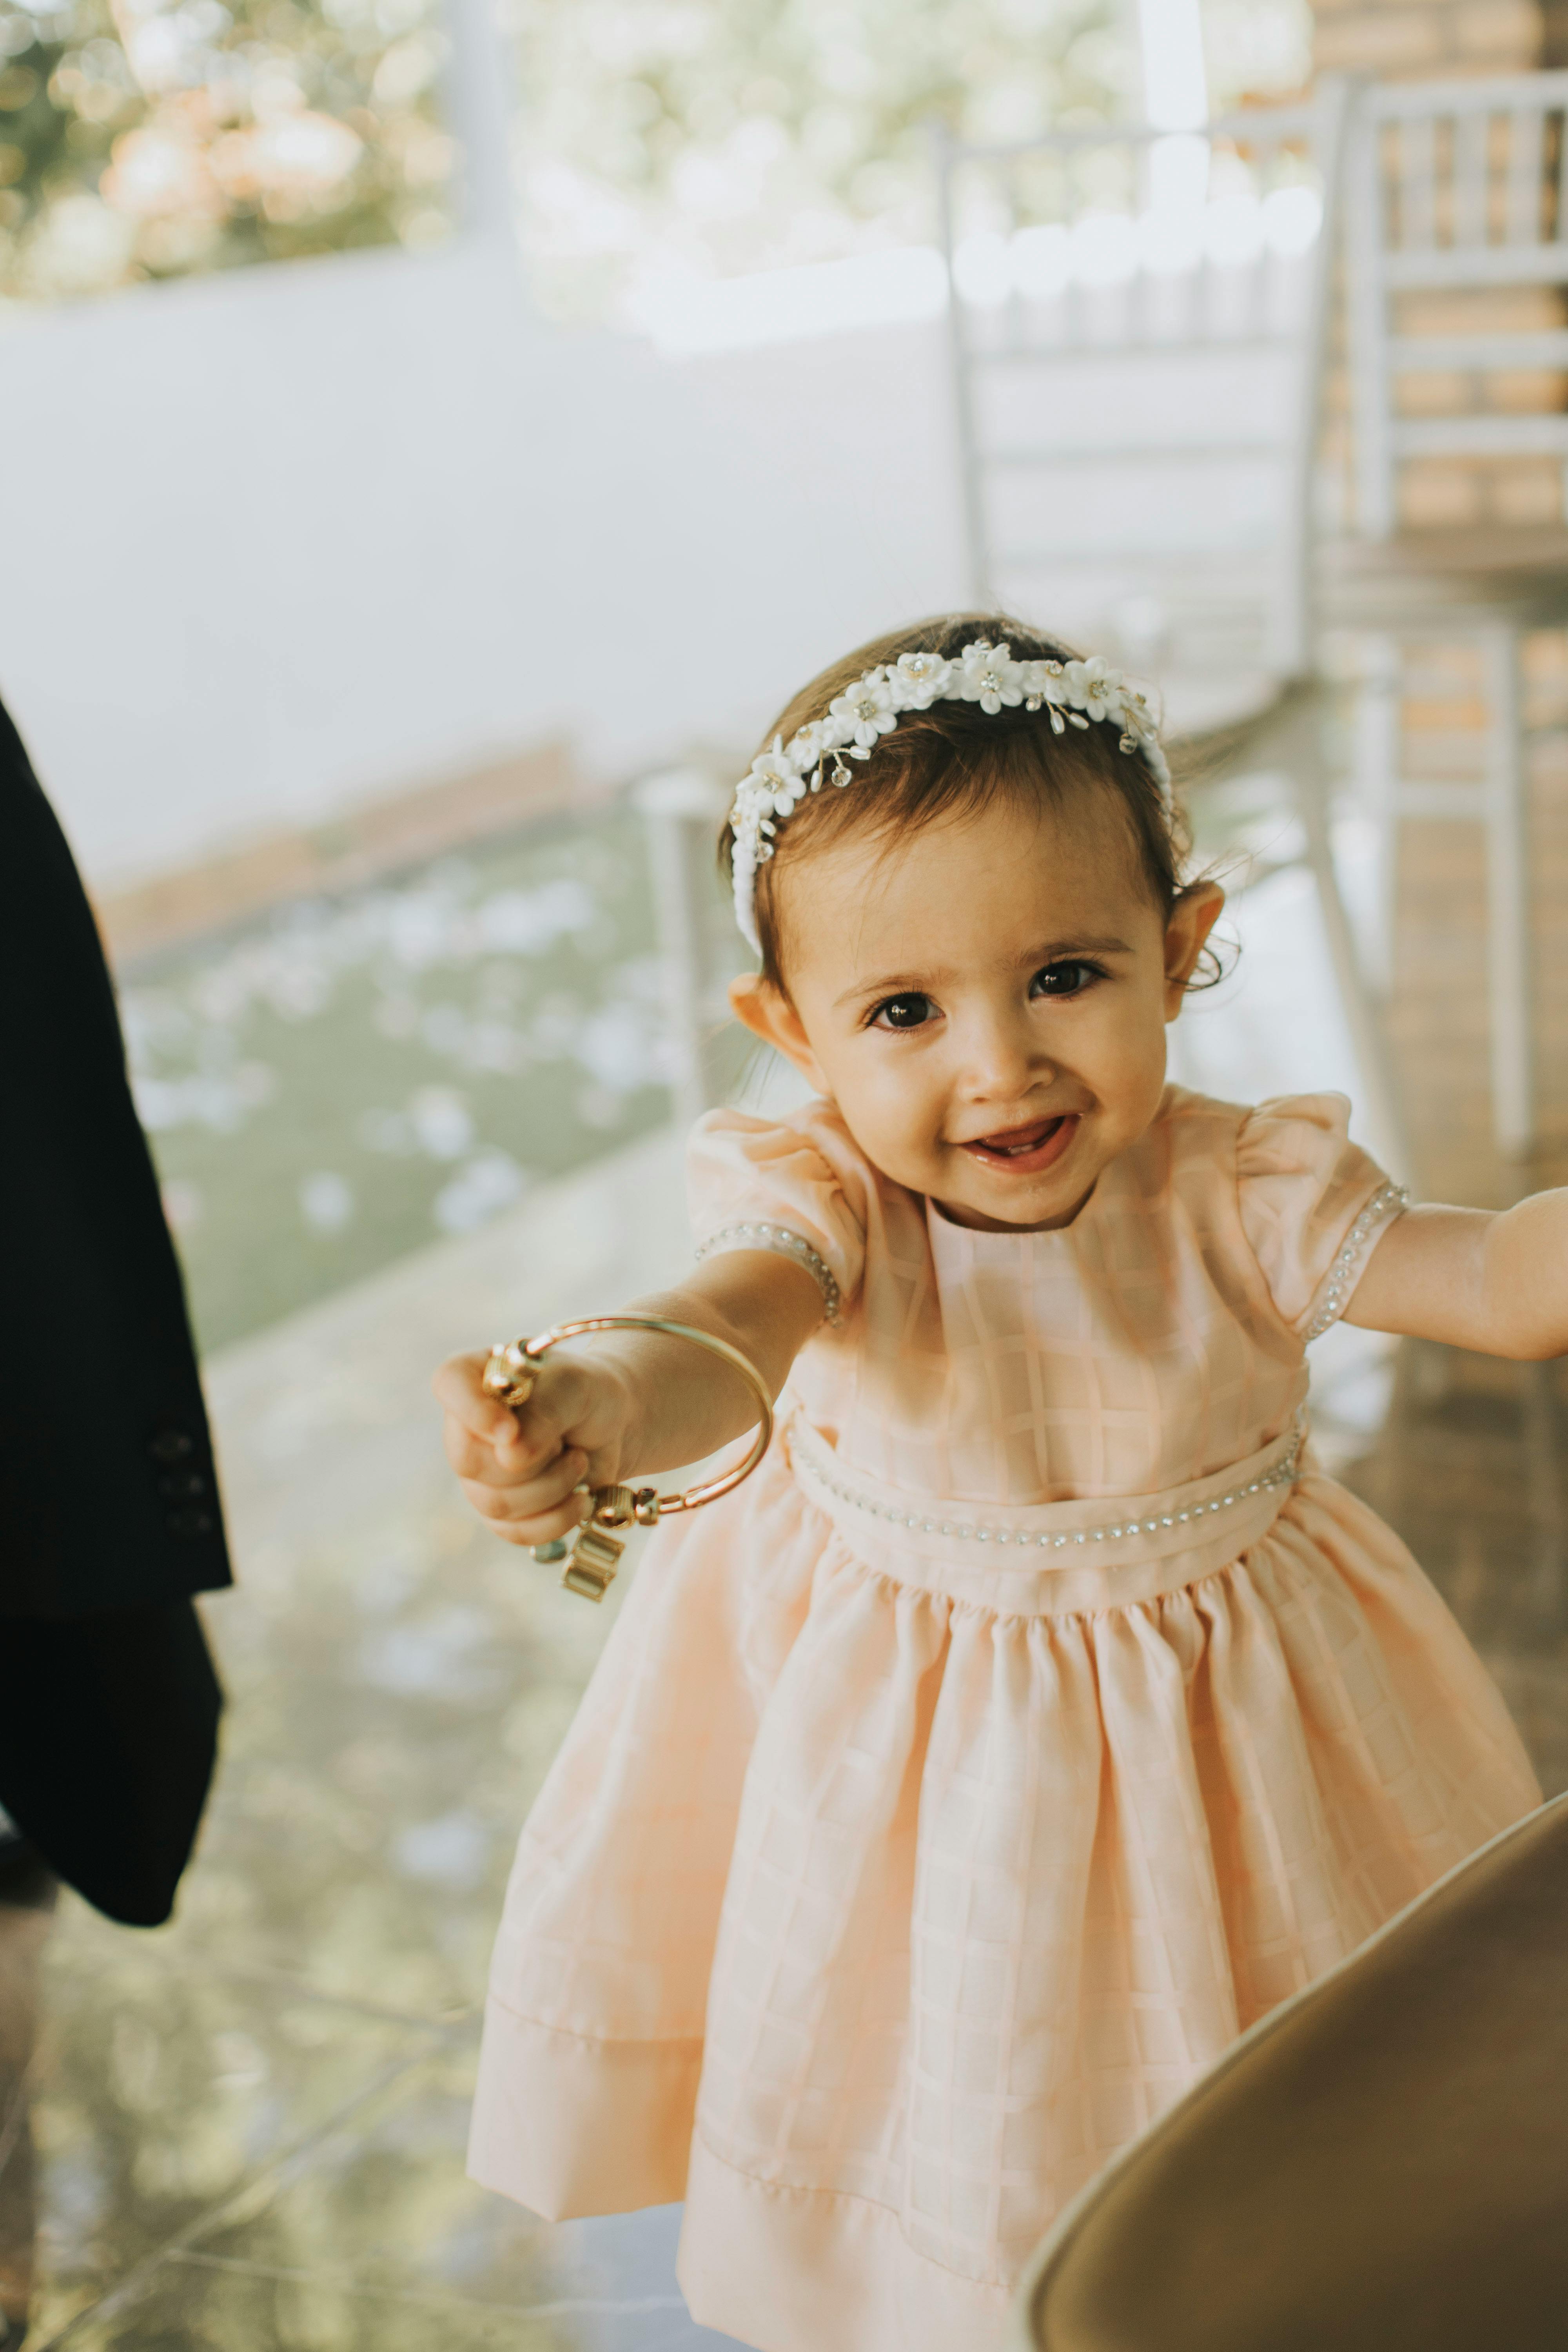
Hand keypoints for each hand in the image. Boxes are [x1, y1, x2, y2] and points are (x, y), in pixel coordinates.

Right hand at [432, 1347, 636, 1548]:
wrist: (616, 1425)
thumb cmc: (588, 1393)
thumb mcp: (575, 1388)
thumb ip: (542, 1413)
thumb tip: (510, 1456)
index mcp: (477, 1375)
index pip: (449, 1383)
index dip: (473, 1411)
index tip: (511, 1429)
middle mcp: (467, 1425)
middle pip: (470, 1461)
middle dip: (532, 1462)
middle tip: (567, 1442)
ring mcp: (480, 1472)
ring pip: (496, 1503)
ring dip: (552, 1488)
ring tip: (580, 1461)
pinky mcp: (501, 1509)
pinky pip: (514, 1531)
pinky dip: (556, 1519)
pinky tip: (581, 1499)